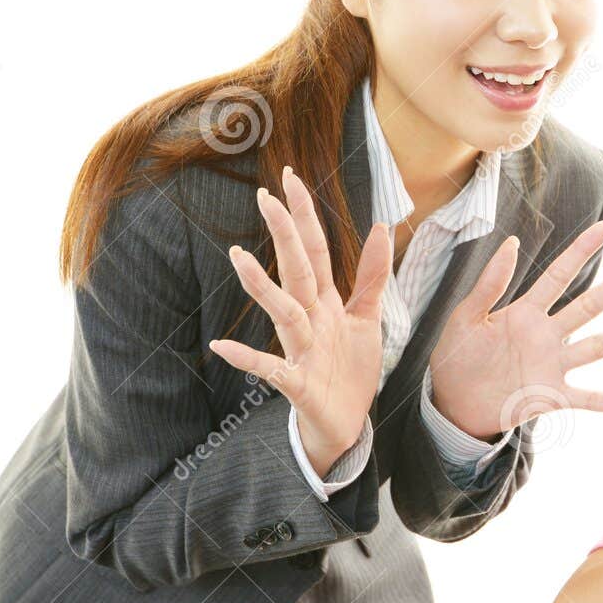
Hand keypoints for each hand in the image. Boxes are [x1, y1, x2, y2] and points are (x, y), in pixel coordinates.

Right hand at [208, 165, 391, 463]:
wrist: (345, 424)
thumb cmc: (349, 369)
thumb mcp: (366, 318)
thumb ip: (371, 275)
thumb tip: (381, 225)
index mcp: (326, 303)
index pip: (315, 251)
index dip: (305, 216)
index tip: (291, 177)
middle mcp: (308, 320)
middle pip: (297, 272)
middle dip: (284, 236)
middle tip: (265, 197)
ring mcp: (300, 350)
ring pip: (282, 313)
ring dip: (262, 287)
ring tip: (238, 257)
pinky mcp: (298, 384)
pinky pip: (271, 369)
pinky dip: (247, 359)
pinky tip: (221, 346)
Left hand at [429, 216, 602, 439]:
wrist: (451, 405)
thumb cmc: (457, 357)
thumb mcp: (465, 317)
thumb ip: (489, 284)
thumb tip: (510, 242)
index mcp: (525, 312)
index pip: (560, 275)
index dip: (583, 249)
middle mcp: (548, 336)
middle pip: (592, 304)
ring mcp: (555, 366)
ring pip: (601, 346)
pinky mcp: (554, 398)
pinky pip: (593, 399)